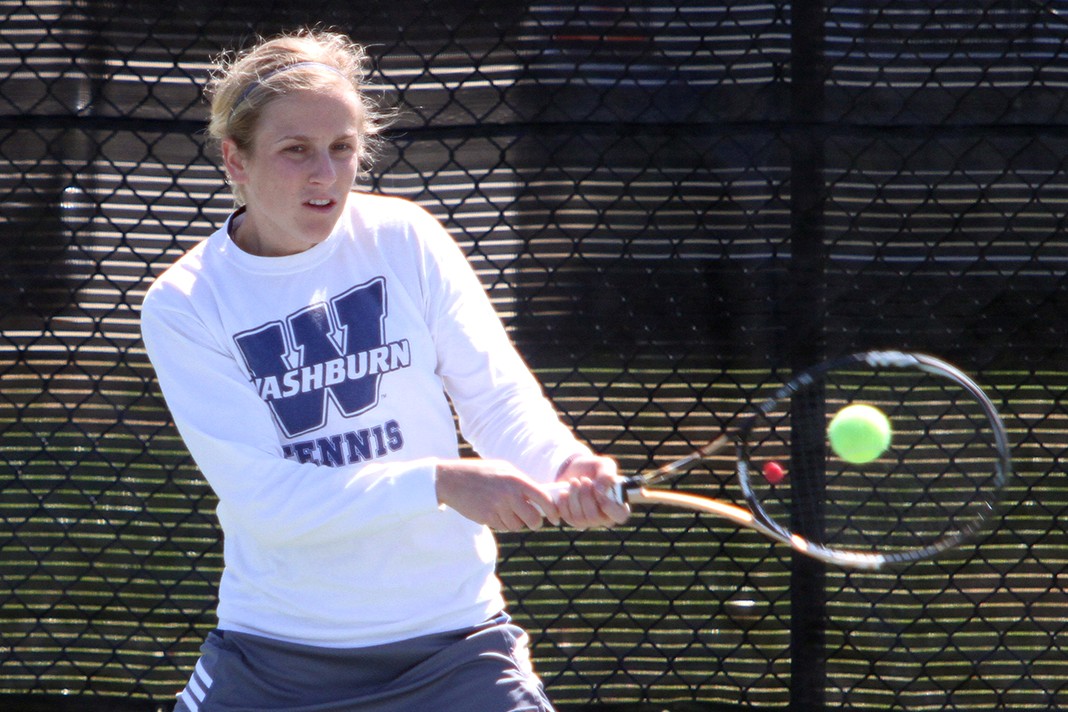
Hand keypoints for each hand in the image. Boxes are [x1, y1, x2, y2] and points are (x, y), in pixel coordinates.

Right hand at [435, 458, 560, 531]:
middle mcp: (509, 494)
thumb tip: (542, 495)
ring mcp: (498, 507)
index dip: (553, 510)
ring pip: (518, 525)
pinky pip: (503, 527)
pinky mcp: (488, 517)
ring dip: (515, 522)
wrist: (452, 480)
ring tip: (506, 510)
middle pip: (534, 518)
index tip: (556, 518)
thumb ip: (522, 482)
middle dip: (535, 522)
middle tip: (532, 521)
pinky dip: (502, 523)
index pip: (543, 498)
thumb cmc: (481, 473)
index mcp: (516, 480)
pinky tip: (494, 512)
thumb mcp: (504, 469)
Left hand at [554, 454, 630, 529]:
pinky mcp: (571, 519)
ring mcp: (587, 521)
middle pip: (594, 517)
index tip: (599, 491)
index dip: (610, 507)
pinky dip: (563, 503)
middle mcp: (603, 517)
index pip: (620, 516)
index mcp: (617, 505)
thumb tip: (600, 491)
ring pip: (579, 518)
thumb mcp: (604, 464)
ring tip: (574, 481)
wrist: (574, 469)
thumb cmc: (594, 468)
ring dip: (574, 497)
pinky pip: (566, 517)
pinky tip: (564, 492)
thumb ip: (607, 475)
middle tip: (584, 480)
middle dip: (586, 497)